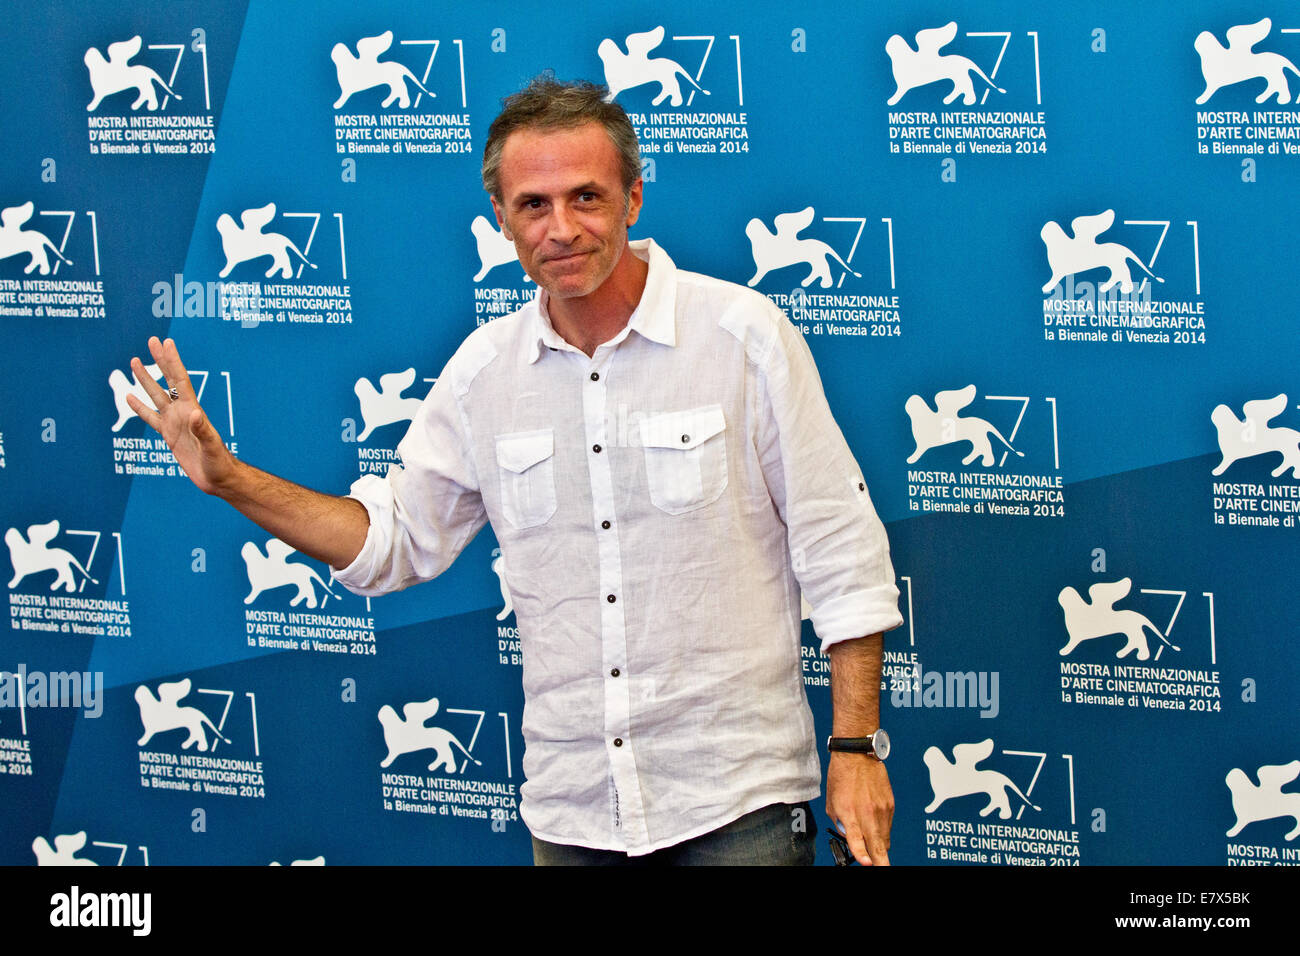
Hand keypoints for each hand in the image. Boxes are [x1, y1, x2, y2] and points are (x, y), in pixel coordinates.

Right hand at [125, 336, 234, 494]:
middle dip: (160, 361)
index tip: (166, 343)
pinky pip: (151, 418)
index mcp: (192, 410)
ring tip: (133, 361)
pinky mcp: (169, 435)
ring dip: (145, 379)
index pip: (180, 380)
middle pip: (168, 380)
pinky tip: (129, 397)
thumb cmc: (218, 463)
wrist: (217, 479)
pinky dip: (140, 407)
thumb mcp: (211, 446)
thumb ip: (202, 430)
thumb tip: (194, 413)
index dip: (173, 361)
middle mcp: (183, 412)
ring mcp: (175, 422)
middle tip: (151, 340)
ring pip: (156, 396)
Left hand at [826, 752, 892, 864]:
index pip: (857, 840)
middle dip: (881, 862)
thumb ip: (841, 824)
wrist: (857, 754)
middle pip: (878, 846)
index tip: (867, 864)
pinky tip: (875, 826)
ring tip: (875, 852)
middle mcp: (867, 812)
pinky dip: (882, 831)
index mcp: (849, 812)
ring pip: (885, 839)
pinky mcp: (890, 804)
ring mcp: (881, 809)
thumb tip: (851, 838)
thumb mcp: (832, 803)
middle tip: (881, 868)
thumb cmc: (841, 777)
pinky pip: (888, 826)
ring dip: (880, 847)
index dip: (862, 854)